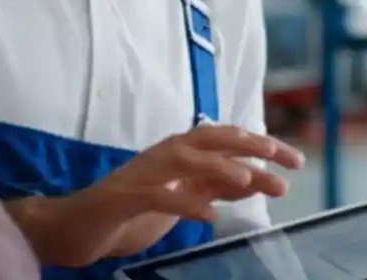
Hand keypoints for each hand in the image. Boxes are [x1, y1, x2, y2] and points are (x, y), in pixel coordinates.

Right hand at [12, 124, 304, 266]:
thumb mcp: (183, 195)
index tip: (294, 159)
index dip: (261, 145)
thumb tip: (257, 179)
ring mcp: (142, 174)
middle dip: (250, 145)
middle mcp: (163, 154)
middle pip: (211, 138)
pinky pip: (158, 196)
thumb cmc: (130, 210)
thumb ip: (215, 185)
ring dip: (219, 168)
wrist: (72, 227)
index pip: (227, 139)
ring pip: (185, 160)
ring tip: (248, 180)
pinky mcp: (123, 198)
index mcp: (178, 152)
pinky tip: (209, 213)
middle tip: (283, 158)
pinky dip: (185, 202)